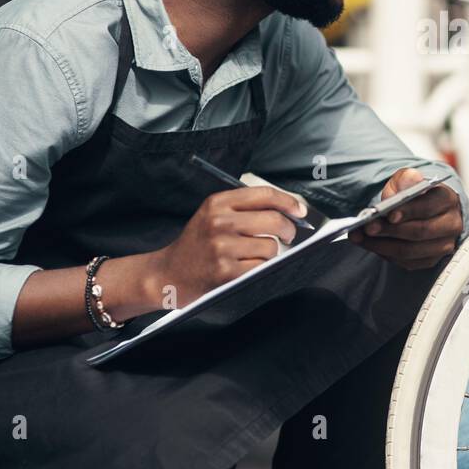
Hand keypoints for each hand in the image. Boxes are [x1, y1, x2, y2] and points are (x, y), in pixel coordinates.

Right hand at [146, 185, 306, 308]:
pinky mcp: (226, 271)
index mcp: (217, 203)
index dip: (288, 202)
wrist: (169, 273)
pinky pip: (261, 267)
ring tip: (252, 254)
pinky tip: (245, 267)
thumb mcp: (212, 214)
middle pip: (274, 220)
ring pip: (271, 247)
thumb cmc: (197, 244)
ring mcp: (222, 247)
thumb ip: (244, 207)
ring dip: (270, 253)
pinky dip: (260, 268)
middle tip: (288, 235)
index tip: (300, 210)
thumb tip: (288, 209)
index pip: (264, 195)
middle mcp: (219, 222)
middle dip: (288, 229)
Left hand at [347, 168, 462, 269]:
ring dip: (382, 245)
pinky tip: (370, 245)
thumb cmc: (416, 193)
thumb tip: (406, 186)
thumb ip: (407, 178)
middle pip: (420, 232)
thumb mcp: (409, 178)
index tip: (389, 214)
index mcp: (448, 199)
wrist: (424, 209)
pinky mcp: (432, 260)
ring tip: (360, 237)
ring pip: (411, 251)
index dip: (409, 211)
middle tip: (368, 228)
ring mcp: (443, 246)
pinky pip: (407, 262)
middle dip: (390, 231)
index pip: (429, 206)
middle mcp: (451, 225)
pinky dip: (385, 254)